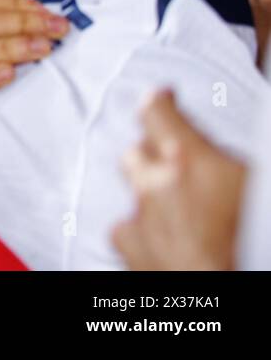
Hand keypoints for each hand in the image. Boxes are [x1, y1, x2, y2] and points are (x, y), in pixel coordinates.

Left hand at [113, 90, 245, 269]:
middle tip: (172, 158)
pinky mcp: (130, 244)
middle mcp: (156, 183)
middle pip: (139, 149)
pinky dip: (140, 227)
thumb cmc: (252, 238)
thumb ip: (225, 160)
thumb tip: (220, 154)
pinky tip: (160, 233)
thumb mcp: (252, 181)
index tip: (161, 96)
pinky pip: (125, 225)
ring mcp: (140, 215)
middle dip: (153, 151)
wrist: (230, 282)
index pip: (158, 112)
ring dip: (149, 188)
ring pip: (133, 185)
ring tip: (175, 202)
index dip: (160, 101)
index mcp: (188, 160)